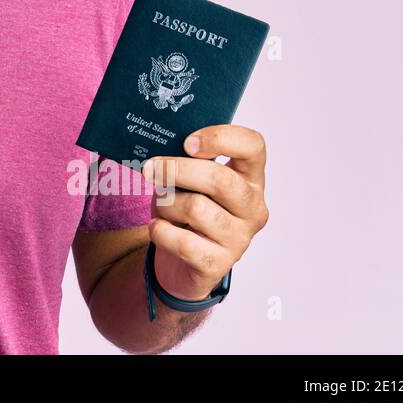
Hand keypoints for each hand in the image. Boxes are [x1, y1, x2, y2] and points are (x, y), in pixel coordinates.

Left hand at [140, 124, 268, 301]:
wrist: (184, 261)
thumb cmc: (186, 209)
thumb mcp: (190, 180)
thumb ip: (185, 162)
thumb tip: (160, 155)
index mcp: (249, 178)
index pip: (252, 146)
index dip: (220, 138)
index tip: (187, 143)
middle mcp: (252, 207)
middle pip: (219, 179)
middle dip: (176, 170)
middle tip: (150, 169)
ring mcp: (239, 238)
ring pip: (196, 209)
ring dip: (166, 204)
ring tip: (161, 207)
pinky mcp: (219, 264)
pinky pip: (183, 242)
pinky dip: (160, 231)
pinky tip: (157, 228)